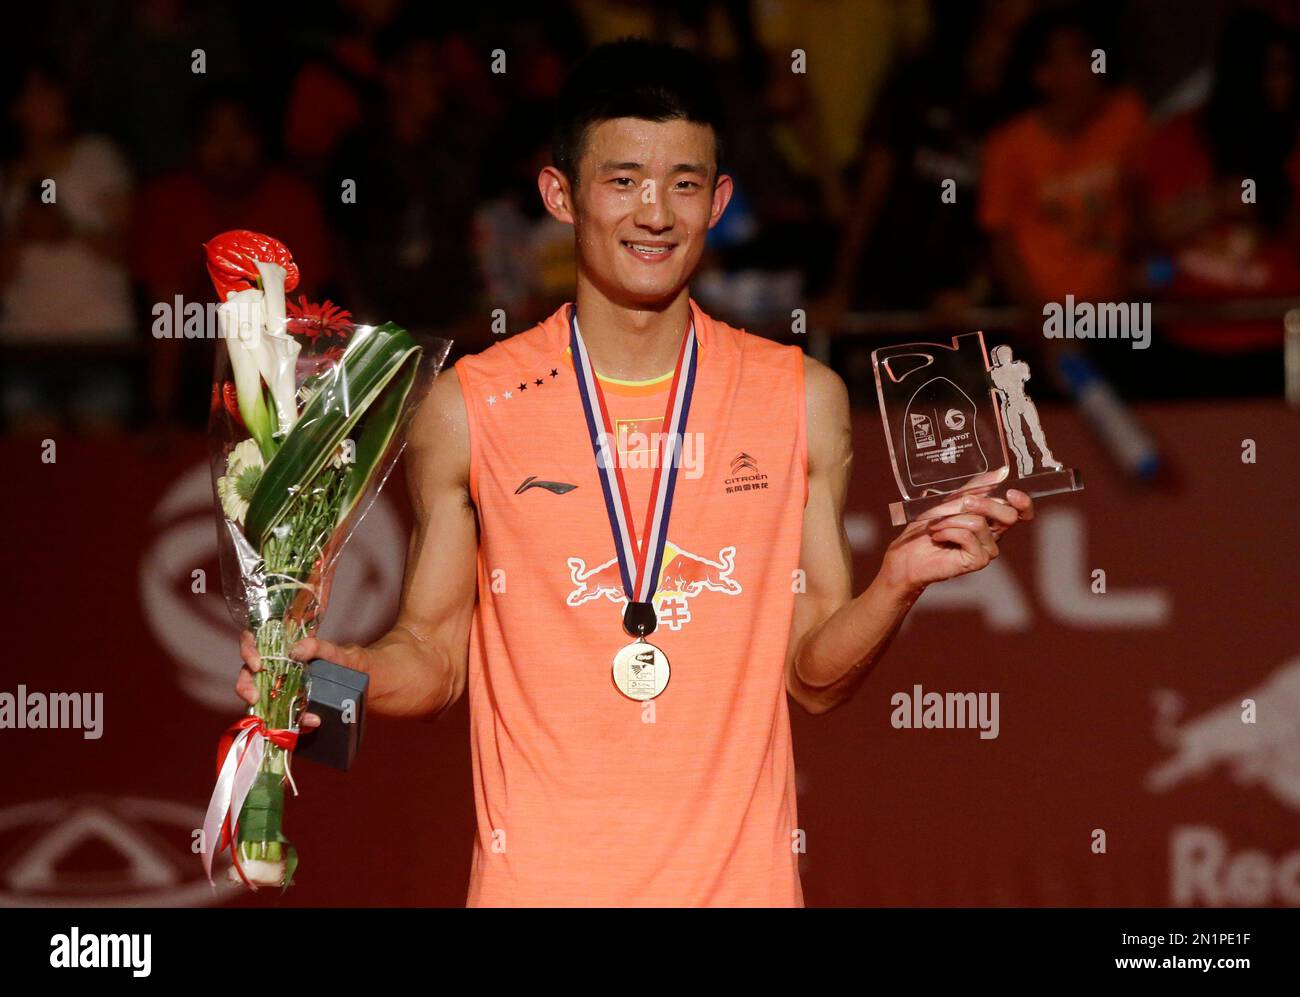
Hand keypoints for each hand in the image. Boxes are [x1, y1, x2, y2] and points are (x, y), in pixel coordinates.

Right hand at [236, 629, 344, 728]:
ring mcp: (277, 690)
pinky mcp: (286, 709)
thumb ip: (317, 646)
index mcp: (278, 650)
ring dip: (261, 710)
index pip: (251, 642)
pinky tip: (304, 725)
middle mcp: (272, 669)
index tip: (257, 664)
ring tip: (275, 717)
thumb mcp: (333, 651)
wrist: (358, 679)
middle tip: (254, 697)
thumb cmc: (341, 660)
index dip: (247, 650)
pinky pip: (278, 718)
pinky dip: (287, 724)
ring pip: (257, 700)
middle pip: (246, 675)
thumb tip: (296, 651)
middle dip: (244, 686)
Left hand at [879, 490, 1034, 595]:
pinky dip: (948, 531)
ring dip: (951, 520)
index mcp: (991, 520)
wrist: (908, 553)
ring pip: (979, 522)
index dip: (1023, 503)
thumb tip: (1000, 472)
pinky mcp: (978, 560)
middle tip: (962, 503)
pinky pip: (967, 535)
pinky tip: (937, 537)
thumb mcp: (950, 501)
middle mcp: (994, 536)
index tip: (1010, 493)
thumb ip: (974, 488)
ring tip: (936, 526)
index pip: (1020, 512)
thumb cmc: (927, 528)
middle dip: (983, 504)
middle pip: (1007, 515)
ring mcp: (987, 549)